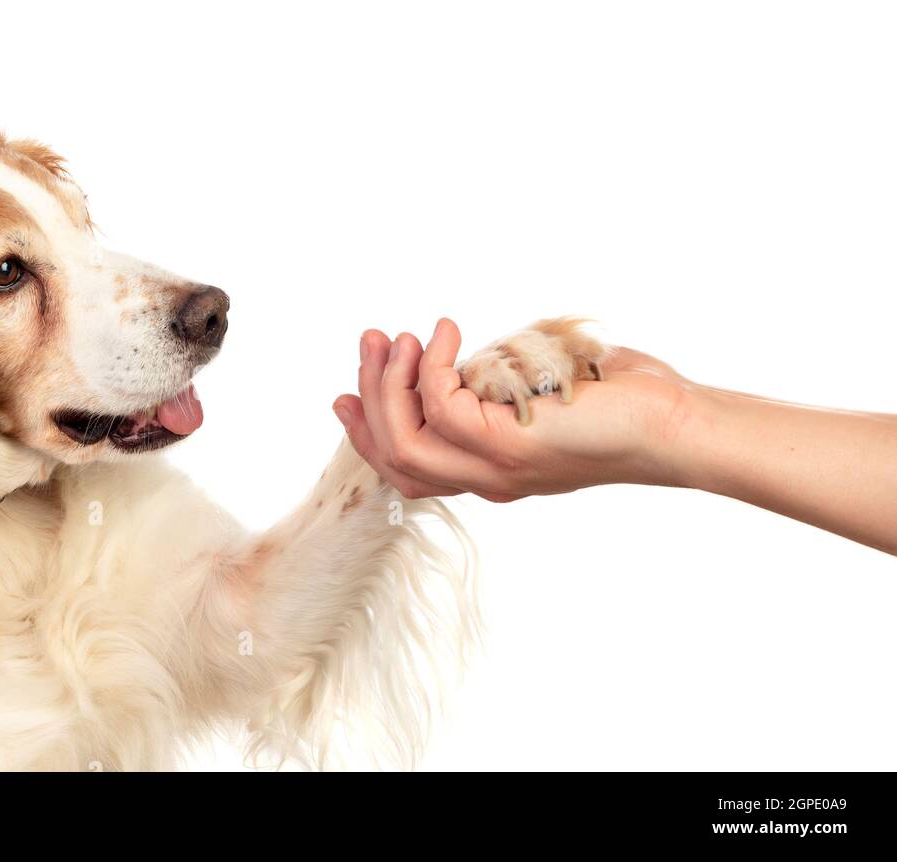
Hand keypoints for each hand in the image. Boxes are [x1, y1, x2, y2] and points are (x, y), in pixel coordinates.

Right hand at [332, 319, 694, 500]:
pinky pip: (439, 404)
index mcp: (487, 471)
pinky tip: (448, 333)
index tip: (343, 393)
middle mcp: (484, 479)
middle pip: (393, 457)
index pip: (406, 468)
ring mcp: (493, 468)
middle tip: (371, 341)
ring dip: (387, 386)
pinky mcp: (506, 446)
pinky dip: (433, 363)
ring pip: (403, 442)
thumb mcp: (534, 389)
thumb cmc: (614, 400)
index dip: (365, 433)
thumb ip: (491, 386)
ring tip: (400, 339)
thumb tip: (456, 354)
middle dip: (368, 397)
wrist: (668, 423)